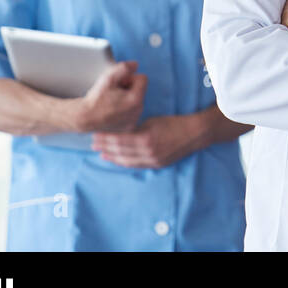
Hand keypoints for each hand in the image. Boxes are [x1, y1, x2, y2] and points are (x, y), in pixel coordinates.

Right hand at [73, 60, 146, 132]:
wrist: (84, 118)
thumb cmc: (96, 98)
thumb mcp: (108, 78)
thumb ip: (124, 68)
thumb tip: (136, 65)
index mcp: (135, 99)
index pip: (142, 79)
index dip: (129, 78)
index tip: (118, 83)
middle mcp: (138, 111)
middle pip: (140, 90)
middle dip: (129, 88)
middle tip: (113, 92)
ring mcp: (134, 121)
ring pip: (137, 101)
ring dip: (127, 98)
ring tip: (113, 101)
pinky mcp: (129, 127)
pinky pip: (133, 112)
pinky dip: (126, 109)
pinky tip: (114, 110)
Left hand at [91, 113, 205, 168]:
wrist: (195, 133)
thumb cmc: (174, 123)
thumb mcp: (153, 121)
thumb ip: (137, 129)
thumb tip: (121, 132)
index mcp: (146, 138)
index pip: (119, 140)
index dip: (106, 139)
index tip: (95, 135)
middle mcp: (147, 152)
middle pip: (120, 152)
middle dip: (105, 148)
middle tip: (93, 145)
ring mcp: (152, 160)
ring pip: (127, 161)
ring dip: (113, 157)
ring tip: (102, 154)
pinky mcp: (157, 164)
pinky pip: (137, 165)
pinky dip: (125, 162)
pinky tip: (117, 160)